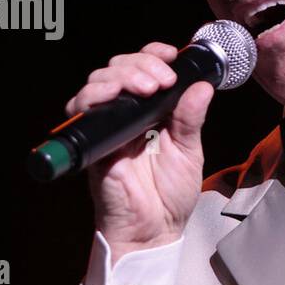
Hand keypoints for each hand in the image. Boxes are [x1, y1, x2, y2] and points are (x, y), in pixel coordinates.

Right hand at [64, 42, 215, 263]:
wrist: (154, 230)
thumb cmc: (170, 195)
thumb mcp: (189, 151)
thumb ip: (192, 118)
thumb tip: (203, 86)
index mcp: (152, 111)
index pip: (146, 68)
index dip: (154, 55)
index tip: (172, 55)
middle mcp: (127, 113)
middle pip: (120, 67)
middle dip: (141, 63)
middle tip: (162, 79)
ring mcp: (108, 126)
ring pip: (99, 81)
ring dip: (122, 74)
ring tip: (148, 87)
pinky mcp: (93, 141)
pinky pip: (81, 110)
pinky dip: (93, 96)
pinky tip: (114, 95)